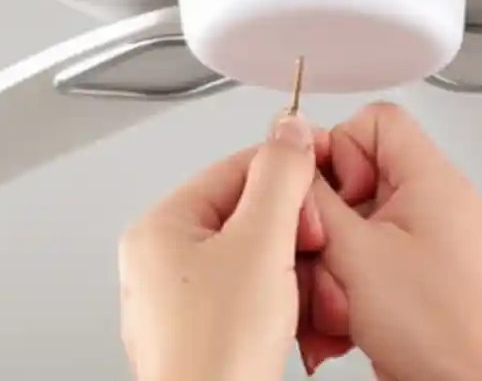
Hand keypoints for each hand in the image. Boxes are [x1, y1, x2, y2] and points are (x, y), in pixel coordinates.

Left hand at [119, 115, 320, 380]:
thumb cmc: (217, 353)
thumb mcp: (263, 244)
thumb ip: (281, 176)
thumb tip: (291, 128)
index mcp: (160, 228)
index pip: (238, 168)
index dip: (289, 180)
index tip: (322, 194)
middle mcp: (159, 262)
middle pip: (249, 215)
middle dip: (293, 236)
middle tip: (309, 256)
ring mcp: (179, 301)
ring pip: (256, 259)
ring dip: (294, 272)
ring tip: (302, 298)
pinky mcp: (202, 333)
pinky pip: (252, 298)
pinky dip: (281, 304)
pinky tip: (292, 323)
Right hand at [304, 103, 481, 379]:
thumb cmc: (443, 328)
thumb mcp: (357, 254)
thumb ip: (317, 201)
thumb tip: (293, 161)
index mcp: (430, 179)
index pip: (374, 122)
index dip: (336, 148)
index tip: (310, 189)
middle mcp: (434, 206)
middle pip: (358, 182)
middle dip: (325, 224)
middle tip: (317, 254)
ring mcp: (430, 245)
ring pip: (358, 232)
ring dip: (331, 269)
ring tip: (330, 305)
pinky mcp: (422, 282)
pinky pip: (371, 269)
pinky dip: (347, 296)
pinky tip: (339, 328)